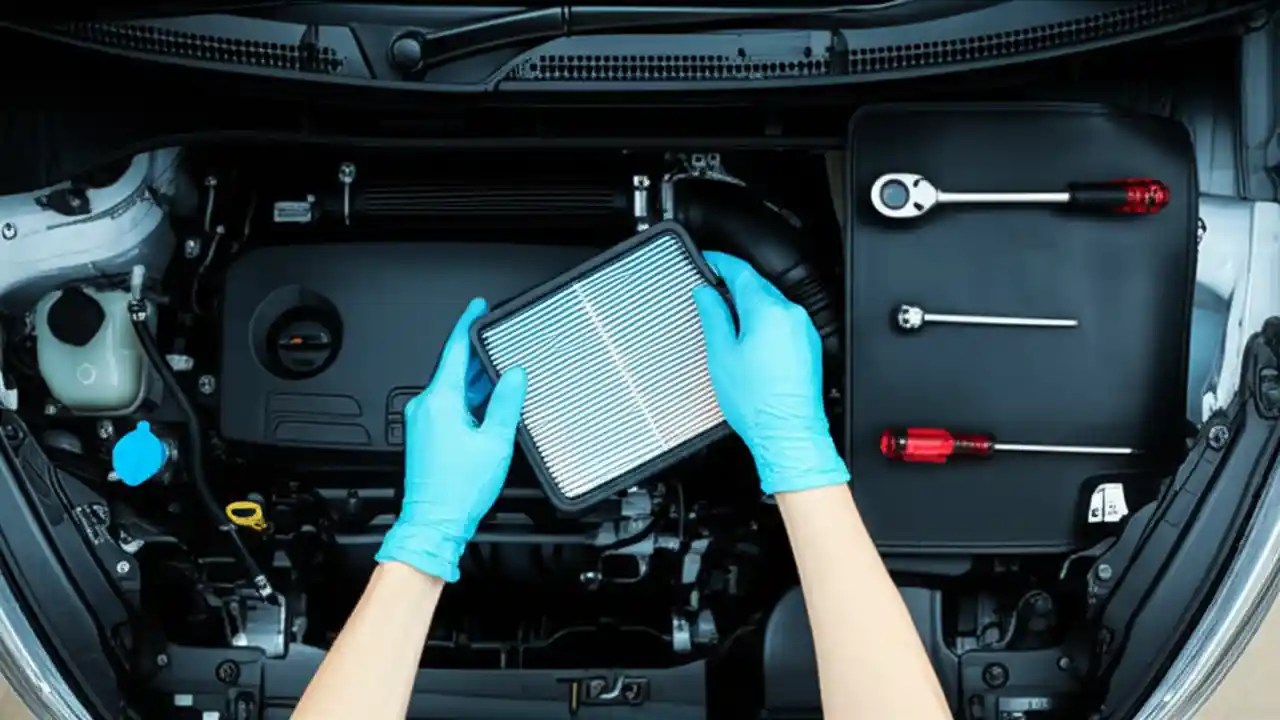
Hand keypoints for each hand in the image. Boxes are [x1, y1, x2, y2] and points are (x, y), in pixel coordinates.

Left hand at [375, 298, 527, 581]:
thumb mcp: (494, 441)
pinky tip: (488, 411)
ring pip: (454, 390)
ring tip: (503, 385)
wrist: (434, 523)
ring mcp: (424, 421)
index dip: (467, 324)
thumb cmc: (458, 489)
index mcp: (440, 400)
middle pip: (456, 370)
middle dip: (480, 360)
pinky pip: (449, 408)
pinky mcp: (426, 436)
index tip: (476, 308)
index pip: (454, 350)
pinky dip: (469, 404)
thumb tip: (514, 375)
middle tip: (503, 350)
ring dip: (477, 386)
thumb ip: (505, 403)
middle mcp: (425, 406)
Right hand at [692, 252, 848, 494]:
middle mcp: (791, 315)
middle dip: (733, 286)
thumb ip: (713, 315)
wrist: (788, 433)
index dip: (720, 262)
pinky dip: (764, 322)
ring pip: (771, 304)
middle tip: (709, 293)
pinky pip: (782, 322)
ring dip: (748, 306)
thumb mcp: (721, 354)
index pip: (742, 270)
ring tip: (725, 323)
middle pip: (758, 286)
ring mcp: (803, 330)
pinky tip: (748, 340)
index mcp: (769, 310)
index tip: (707, 260)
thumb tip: (705, 292)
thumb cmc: (757, 402)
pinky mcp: (807, 346)